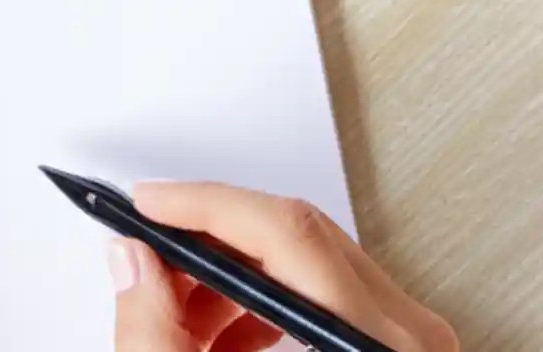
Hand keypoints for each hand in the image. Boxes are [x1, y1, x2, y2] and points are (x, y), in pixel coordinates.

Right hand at [109, 182, 458, 351]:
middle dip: (206, 246)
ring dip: (230, 280)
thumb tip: (133, 264)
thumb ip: (155, 337)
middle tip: (147, 262)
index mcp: (368, 350)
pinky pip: (323, 294)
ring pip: (307, 263)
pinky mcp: (396, 348)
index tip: (150, 205)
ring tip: (178, 321)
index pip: (283, 235)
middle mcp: (405, 338)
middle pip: (295, 240)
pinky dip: (262, 305)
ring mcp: (409, 342)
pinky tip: (221, 341)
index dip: (205, 207)